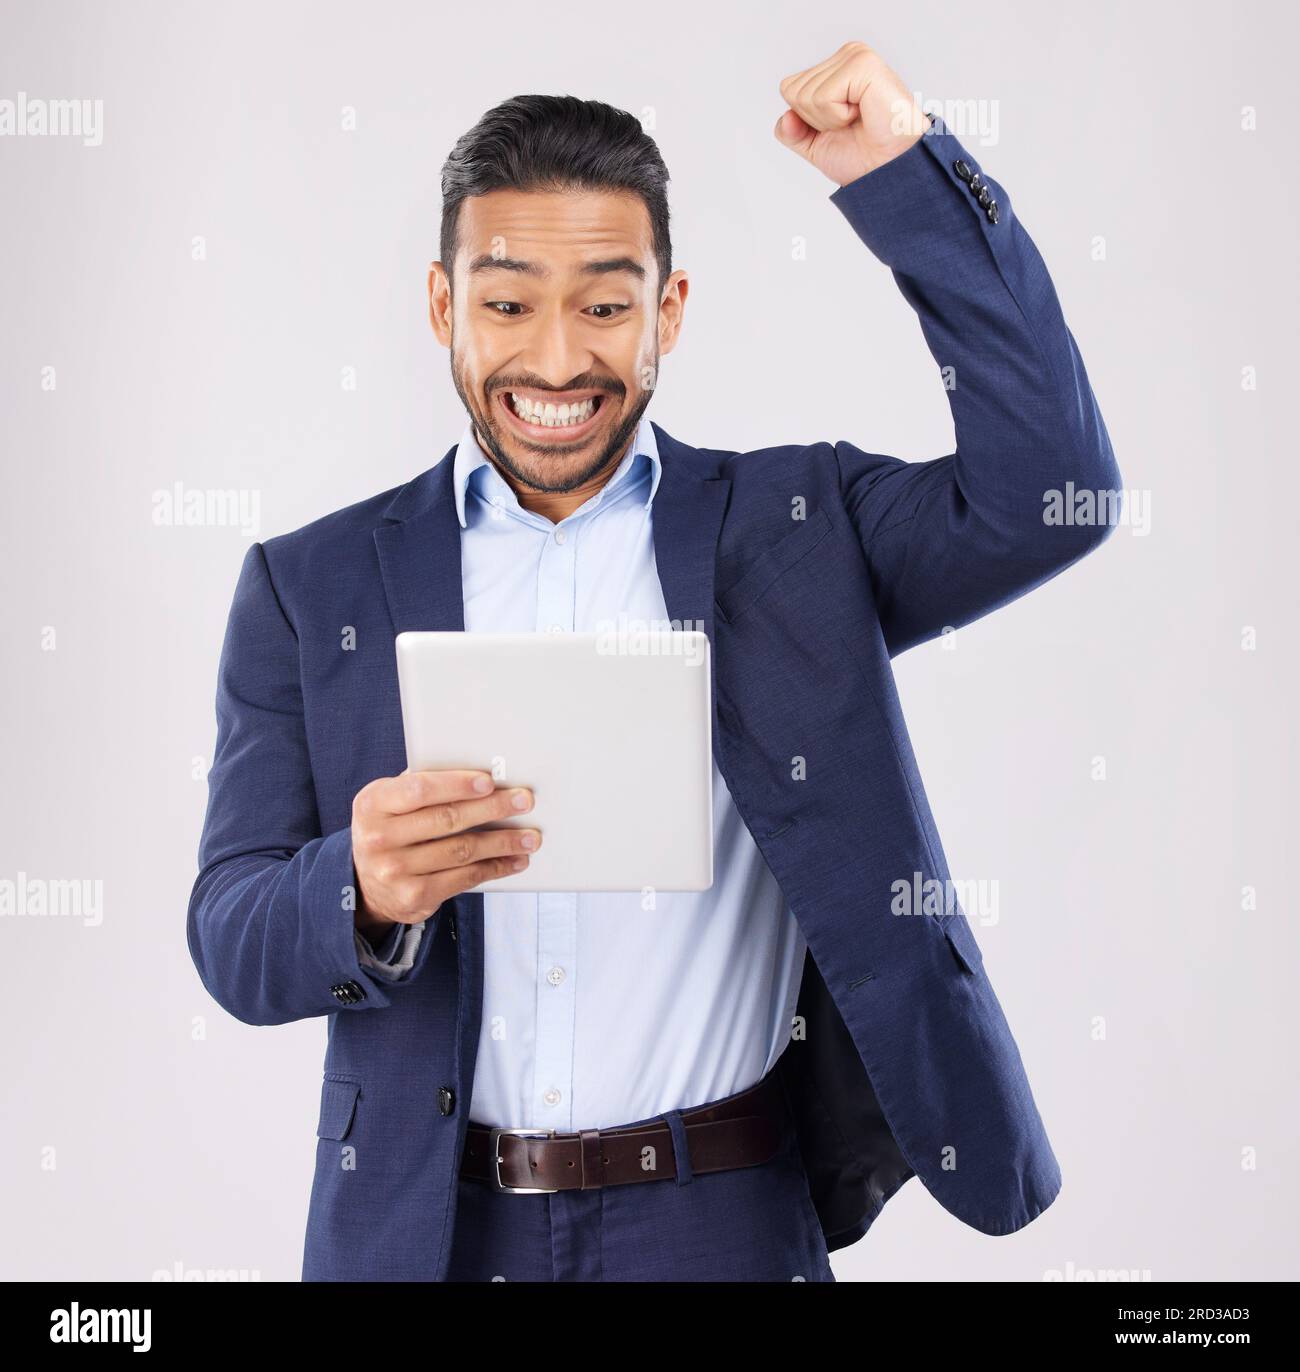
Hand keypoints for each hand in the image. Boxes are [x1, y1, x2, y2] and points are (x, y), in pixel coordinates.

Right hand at [351, 769, 539, 937]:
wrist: (366, 882)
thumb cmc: (391, 828)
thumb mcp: (391, 802)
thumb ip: (424, 785)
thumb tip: (481, 775)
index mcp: (373, 804)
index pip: (419, 790)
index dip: (457, 784)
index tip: (489, 782)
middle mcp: (379, 838)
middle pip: (447, 820)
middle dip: (492, 808)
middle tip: (524, 801)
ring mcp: (395, 871)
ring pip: (462, 851)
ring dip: (503, 842)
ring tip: (530, 836)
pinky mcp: (414, 897)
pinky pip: (465, 878)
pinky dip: (495, 867)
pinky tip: (515, 860)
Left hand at [774, 41, 929, 186]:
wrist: (889, 171)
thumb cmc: (863, 156)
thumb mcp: (815, 146)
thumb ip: (792, 132)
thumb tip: (786, 118)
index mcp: (834, 68)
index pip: (789, 89)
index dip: (806, 119)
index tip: (838, 126)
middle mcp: (845, 56)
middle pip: (793, 92)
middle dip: (816, 120)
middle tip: (849, 125)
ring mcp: (855, 56)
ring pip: (806, 95)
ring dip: (829, 120)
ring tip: (858, 119)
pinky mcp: (863, 64)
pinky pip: (823, 97)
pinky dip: (839, 116)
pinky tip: (863, 113)